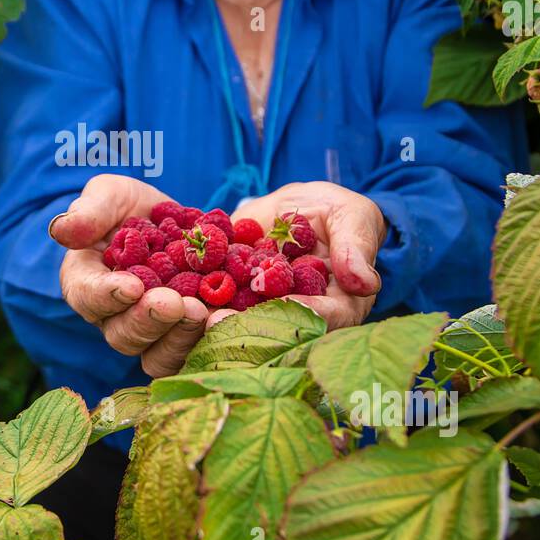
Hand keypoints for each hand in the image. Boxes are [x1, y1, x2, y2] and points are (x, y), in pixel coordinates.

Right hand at [50, 174, 209, 377]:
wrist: (172, 222)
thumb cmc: (128, 207)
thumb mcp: (108, 195)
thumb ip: (89, 212)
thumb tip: (61, 230)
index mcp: (85, 283)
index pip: (87, 297)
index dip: (107, 296)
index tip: (131, 286)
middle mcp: (114, 317)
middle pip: (123, 335)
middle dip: (149, 320)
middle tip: (173, 302)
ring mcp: (151, 332)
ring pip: (157, 355)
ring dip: (178, 337)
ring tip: (200, 312)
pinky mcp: (183, 335)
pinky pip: (192, 350)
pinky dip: (209, 339)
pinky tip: (225, 319)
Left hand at [207, 182, 387, 331]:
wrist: (296, 207)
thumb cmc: (336, 213)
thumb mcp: (351, 217)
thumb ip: (355, 246)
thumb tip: (365, 282)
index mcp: (336, 306)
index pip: (321, 318)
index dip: (299, 313)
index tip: (276, 305)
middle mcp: (296, 318)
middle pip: (275, 333)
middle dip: (246, 327)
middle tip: (215, 320)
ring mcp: (261, 313)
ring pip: (239, 328)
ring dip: (213, 323)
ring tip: (192, 312)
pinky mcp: (231, 300)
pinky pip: (213, 306)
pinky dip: (193, 303)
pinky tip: (174, 297)